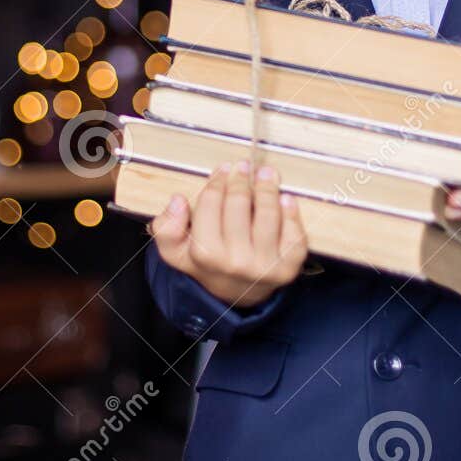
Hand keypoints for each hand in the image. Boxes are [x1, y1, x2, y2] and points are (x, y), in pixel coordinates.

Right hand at [150, 160, 307, 307]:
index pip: (211, 202)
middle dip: (241, 179)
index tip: (223, 168)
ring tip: (266, 173)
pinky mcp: (288, 267)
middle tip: (244, 166)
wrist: (236, 294)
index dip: (217, 181)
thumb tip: (178, 200)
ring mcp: (265, 266)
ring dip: (268, 188)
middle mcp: (236, 261)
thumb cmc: (207, 262)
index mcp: (206, 253)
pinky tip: (285, 198)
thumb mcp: (176, 251)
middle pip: (239, 204)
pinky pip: (294, 233)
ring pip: (268, 214)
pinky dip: (291, 212)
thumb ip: (166, 227)